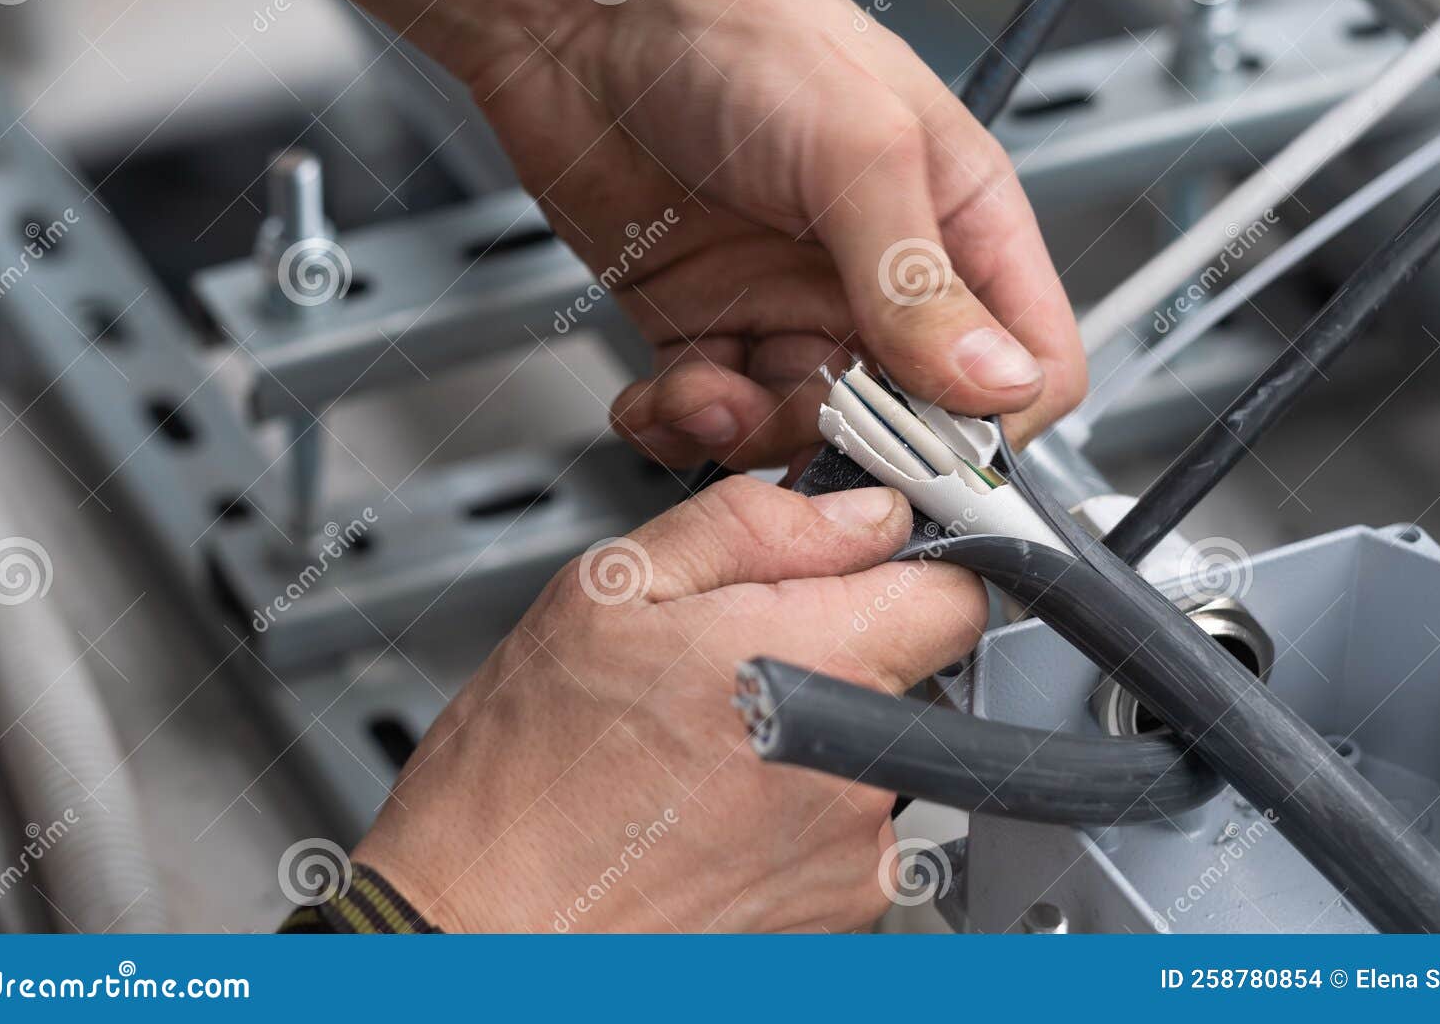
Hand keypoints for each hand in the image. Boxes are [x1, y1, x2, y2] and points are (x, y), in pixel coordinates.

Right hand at [353, 477, 985, 930]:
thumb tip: (862, 514)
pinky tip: (721, 801)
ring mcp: (853, 848)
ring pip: (885, 741)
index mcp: (810, 662)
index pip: (955, 593)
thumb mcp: (611, 590)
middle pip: (921, 666)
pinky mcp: (844, 907)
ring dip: (824, 726)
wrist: (484, 924)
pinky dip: (808, 801)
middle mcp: (852, 764)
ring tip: (712, 739)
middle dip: (850, 642)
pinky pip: (859, 819)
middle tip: (741, 655)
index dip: (911, 566)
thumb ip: (755, 530)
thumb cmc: (525, 772)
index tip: (862, 569)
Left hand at [467, 0, 1085, 465]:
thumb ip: (922, 281)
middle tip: (796, 417)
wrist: (576, 11)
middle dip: (851, 442)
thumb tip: (996, 382)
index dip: (990, 426)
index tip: (931, 455)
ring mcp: (787, 301)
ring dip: (749, 432)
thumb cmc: (732, 28)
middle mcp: (878, 273)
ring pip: (803, 431)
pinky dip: (682, 426)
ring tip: (708, 388)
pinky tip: (662, 391)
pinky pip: (714, 417)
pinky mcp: (705, 320)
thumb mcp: (855, 151)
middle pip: (910, 420)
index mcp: (954, 219)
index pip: (1025, 362)